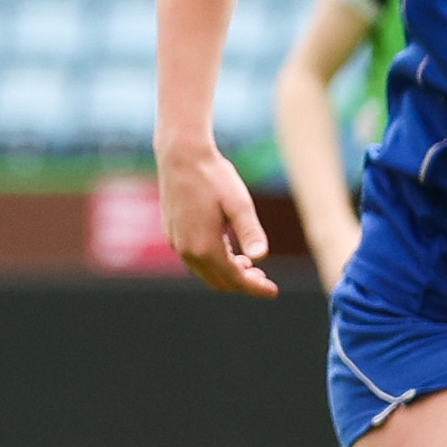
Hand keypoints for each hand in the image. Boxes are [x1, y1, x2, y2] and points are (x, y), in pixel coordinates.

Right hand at [162, 142, 276, 297]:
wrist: (180, 155)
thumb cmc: (213, 176)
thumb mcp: (238, 203)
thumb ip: (250, 232)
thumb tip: (262, 257)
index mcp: (206, 247)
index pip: (235, 279)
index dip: (256, 288)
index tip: (273, 291)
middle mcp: (187, 250)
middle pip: (218, 282)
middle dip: (242, 283)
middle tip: (263, 277)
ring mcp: (177, 243)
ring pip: (205, 273)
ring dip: (226, 273)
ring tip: (247, 263)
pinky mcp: (172, 234)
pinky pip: (194, 260)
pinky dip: (213, 262)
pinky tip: (227, 248)